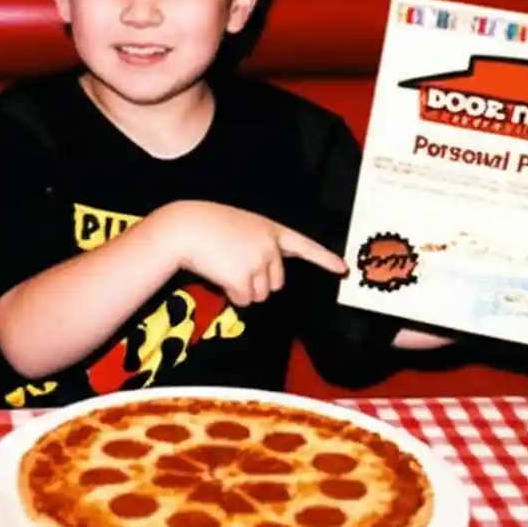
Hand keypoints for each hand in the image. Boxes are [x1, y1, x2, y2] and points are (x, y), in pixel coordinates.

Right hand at [155, 201, 347, 306]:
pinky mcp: (244, 278)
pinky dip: (232, 295)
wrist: (185, 228)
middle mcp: (270, 246)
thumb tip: (263, 281)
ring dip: (243, 289)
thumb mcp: (240, 228)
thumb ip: (259, 246)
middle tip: (233, 264)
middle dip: (257, 282)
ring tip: (224, 266)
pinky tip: (220, 276)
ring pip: (261, 295)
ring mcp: (259, 263)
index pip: (304, 245)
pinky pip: (245, 300)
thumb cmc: (206, 226)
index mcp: (271, 229)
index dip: (324, 259)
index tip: (342, 269)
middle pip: (276, 282)